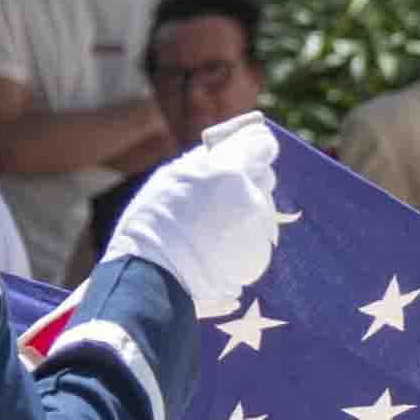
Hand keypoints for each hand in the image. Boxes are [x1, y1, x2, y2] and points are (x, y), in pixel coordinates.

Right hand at [111, 112, 279, 318]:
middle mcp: (249, 195)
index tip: (248, 152)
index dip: (256, 147)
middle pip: (266, 177)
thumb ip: (205, 160)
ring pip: (262, 208)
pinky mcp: (259, 254)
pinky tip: (217, 247)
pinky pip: (258, 236)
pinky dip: (243, 239)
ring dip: (245, 212)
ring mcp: (256, 226)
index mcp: (227, 169)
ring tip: (211, 228)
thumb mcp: (172, 174)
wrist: (154, 274)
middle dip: (249, 181)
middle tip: (220, 195)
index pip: (262, 144)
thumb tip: (224, 148)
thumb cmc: (153, 220)